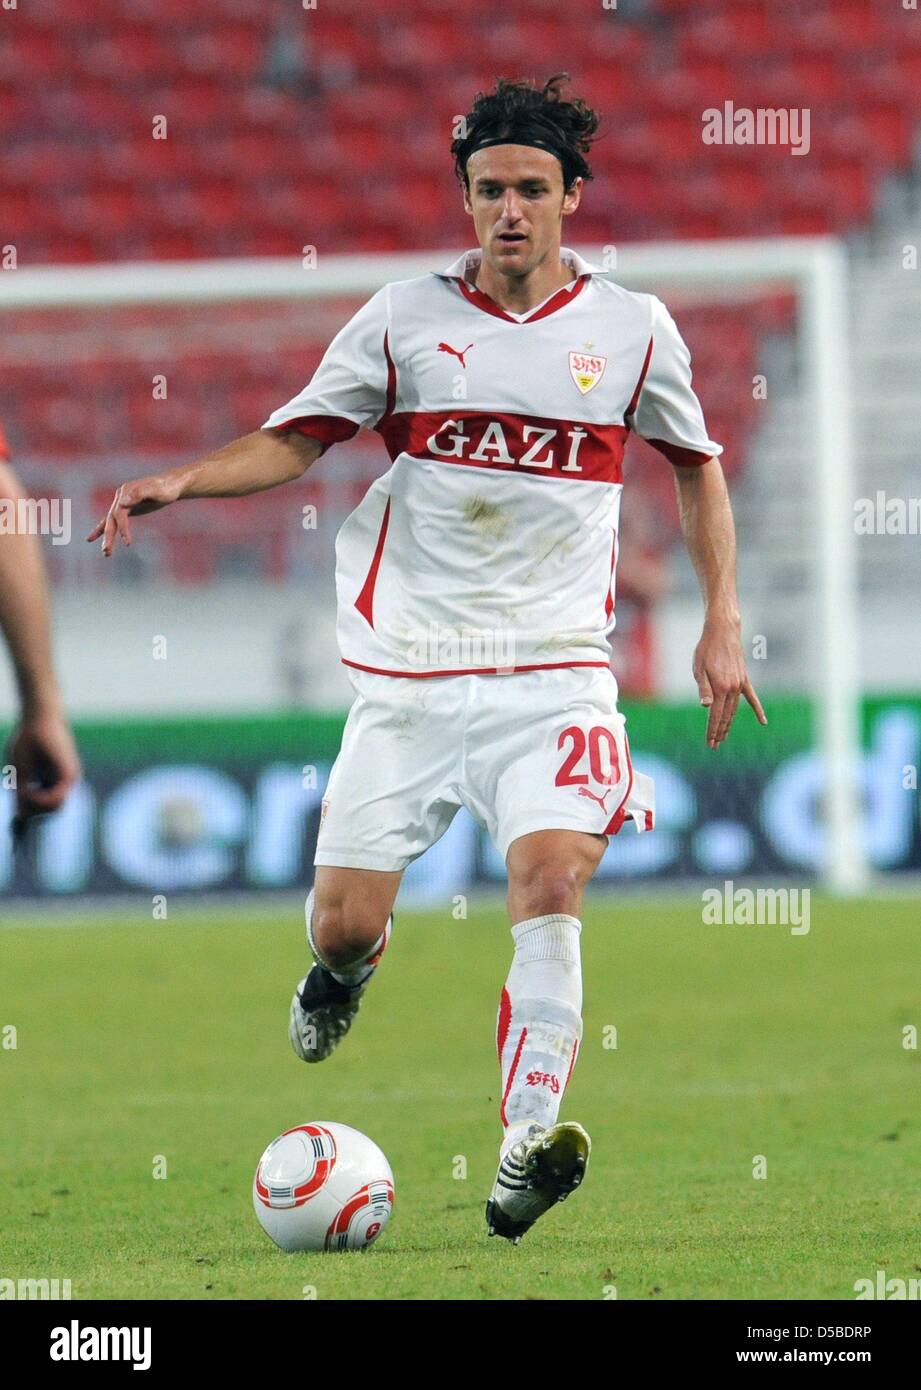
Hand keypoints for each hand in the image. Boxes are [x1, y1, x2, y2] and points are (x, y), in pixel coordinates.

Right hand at [6, 708, 80, 821]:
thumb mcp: (20, 773)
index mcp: (52, 781)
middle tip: (20, 805)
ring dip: (35, 806)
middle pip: (51, 811)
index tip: (19, 821)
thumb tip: (20, 817)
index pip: (46, 807)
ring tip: (23, 793)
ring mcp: (67, 778)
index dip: (32, 814)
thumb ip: (22, 794)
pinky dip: (40, 799)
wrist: (37, 719)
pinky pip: (57, 798)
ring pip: (55, 808)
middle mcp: (62, 782)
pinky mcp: (69, 773)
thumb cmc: (27, 741)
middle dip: (33, 812)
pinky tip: (29, 792)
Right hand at [86, 473, 182, 554]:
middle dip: (109, 536)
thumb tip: (121, 503)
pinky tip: (94, 538)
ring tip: (106, 553)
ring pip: (111, 522)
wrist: (172, 485)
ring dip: (107, 537)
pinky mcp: (127, 509)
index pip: (119, 513)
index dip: (123, 528)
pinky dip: (103, 529)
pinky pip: (114, 520)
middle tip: (106, 552)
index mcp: (126, 491)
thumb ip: (139, 494)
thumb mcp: (156, 491)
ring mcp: (123, 502)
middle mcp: (121, 497)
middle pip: (112, 519)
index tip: (128, 543)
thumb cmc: (166, 488)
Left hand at [693, 617, 766, 748]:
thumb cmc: (706, 650)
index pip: (715, 716)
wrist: (722, 632)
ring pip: (735, 709)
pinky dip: (757, 710)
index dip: (712, 731)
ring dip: (729, 723)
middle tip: (714, 745)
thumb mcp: (699, 669)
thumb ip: (703, 689)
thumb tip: (705, 706)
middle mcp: (732, 689)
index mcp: (720, 688)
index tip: (710, 743)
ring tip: (723, 736)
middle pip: (726, 716)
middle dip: (719, 732)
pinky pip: (752, 698)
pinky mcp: (744, 679)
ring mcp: (740, 684)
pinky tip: (763, 722)